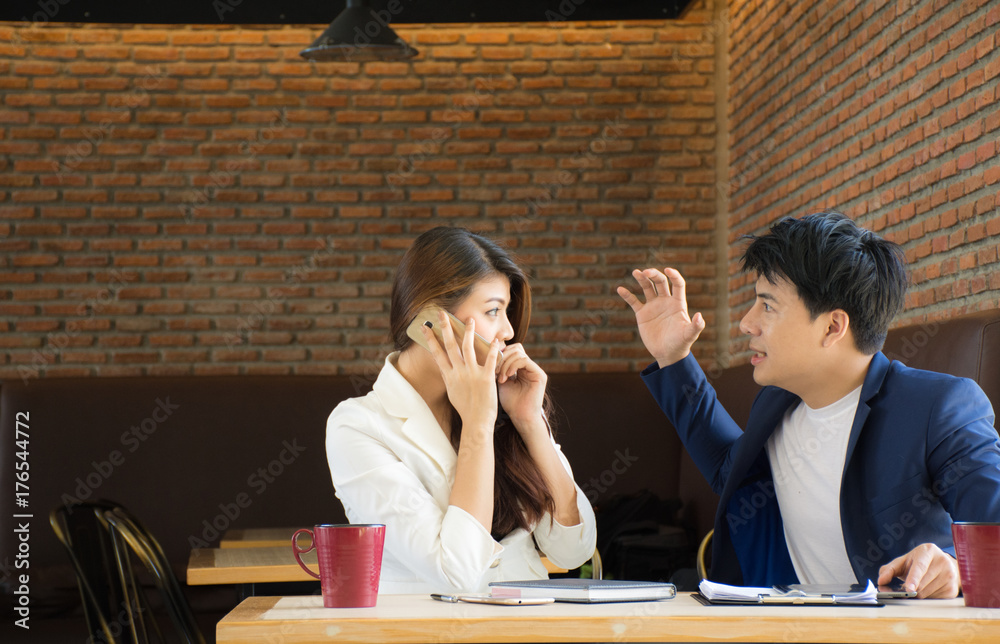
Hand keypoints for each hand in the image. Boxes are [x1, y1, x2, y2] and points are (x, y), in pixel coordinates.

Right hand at [421, 312, 501, 429]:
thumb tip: (445, 366)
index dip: (430, 339)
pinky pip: (489, 360)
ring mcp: (471, 375)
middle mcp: (458, 373)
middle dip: (445, 328)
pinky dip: (493, 349)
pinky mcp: (486, 378)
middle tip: (442, 314)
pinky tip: (495, 340)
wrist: (476, 422)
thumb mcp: (452, 391)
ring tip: (470, 320)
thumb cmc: (465, 408)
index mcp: (449, 376)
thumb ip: (450, 376)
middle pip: (449, 346)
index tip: (425, 326)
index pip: (437, 353)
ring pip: (468, 348)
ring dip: (468, 332)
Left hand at [496, 343, 546, 432]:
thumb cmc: (510, 402)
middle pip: (515, 348)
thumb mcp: (501, 381)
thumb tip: (488, 353)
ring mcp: (535, 370)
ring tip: (500, 377)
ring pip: (518, 353)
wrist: (520, 417)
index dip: (500, 354)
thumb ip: (498, 367)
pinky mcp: (539, 374)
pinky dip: (513, 366)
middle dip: (502, 357)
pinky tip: (507, 376)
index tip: (490, 366)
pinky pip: (524, 360)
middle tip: (495, 371)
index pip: (511, 350)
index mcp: (521, 368)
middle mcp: (529, 367)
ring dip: (505, 363)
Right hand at [617, 267, 705, 367]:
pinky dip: (627, 295)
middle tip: (645, 272)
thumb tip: (699, 316)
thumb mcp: (689, 335)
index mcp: (678, 303)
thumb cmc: (681, 344)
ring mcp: (653, 306)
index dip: (674, 275)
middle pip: (660, 282)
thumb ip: (696, 326)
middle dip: (654, 275)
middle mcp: (665, 301)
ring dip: (642, 279)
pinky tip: (620, 289)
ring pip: (647, 288)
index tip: (667, 270)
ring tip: (636, 272)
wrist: (667, 354)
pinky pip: (634, 301)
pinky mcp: (642, 314)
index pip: (677, 284)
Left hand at [878, 543, 960, 597]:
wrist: (942, 564)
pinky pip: (935, 600)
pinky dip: (927, 598)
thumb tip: (880, 581)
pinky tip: (929, 589)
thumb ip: (889, 569)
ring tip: (919, 585)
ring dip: (918, 594)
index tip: (909, 589)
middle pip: (921, 585)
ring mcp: (951, 576)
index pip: (919, 567)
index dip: (913, 579)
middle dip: (910, 590)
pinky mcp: (953, 589)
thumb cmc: (918, 562)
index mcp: (928, 551)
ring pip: (927, 595)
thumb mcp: (903, 561)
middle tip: (906, 587)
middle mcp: (942, 562)